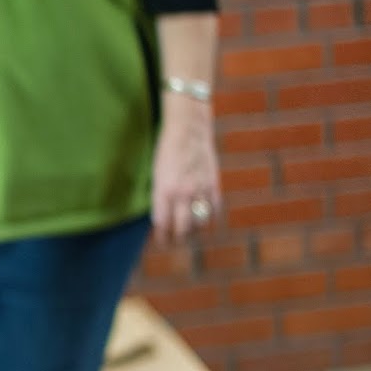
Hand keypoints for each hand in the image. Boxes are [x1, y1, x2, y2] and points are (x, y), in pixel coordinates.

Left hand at [150, 92, 220, 244]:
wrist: (188, 128)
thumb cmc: (166, 150)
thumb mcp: (156, 175)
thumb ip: (160, 197)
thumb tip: (162, 219)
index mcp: (164, 191)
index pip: (162, 225)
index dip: (162, 238)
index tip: (161, 242)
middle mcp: (182, 193)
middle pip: (182, 230)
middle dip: (177, 239)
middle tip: (175, 241)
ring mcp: (200, 189)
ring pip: (200, 223)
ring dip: (194, 231)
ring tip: (189, 233)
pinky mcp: (214, 184)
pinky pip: (215, 211)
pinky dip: (210, 219)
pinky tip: (206, 221)